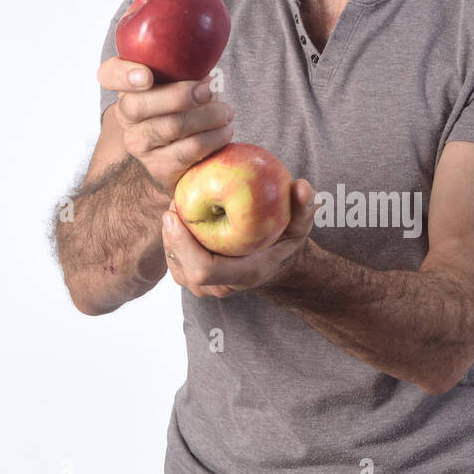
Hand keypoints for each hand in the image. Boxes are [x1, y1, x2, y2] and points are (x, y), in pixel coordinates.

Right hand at [96, 55, 234, 197]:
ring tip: (227, 112)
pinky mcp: (160, 167)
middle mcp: (126, 117)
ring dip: (207, 116)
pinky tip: (225, 131)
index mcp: (127, 88)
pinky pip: (189, 149)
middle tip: (208, 91)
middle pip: (140, 105)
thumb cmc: (183, 108)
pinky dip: (214, 137)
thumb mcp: (178, 82)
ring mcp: (140, 144)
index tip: (147, 76)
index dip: (124, 74)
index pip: (109, 75)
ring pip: (171, 126)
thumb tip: (206, 52)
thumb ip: (182, 66)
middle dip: (180, 95)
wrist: (180, 156)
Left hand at [162, 179, 318, 297]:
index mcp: (244, 274)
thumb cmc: (285, 240)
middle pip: (183, 269)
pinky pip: (176, 261)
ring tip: (175, 204)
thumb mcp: (300, 223)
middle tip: (173, 201)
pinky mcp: (196, 279)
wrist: (275, 261)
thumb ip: (304, 207)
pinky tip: (176, 213)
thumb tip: (303, 186)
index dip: (183, 245)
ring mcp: (207, 287)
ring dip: (170, 236)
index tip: (173, 214)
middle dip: (171, 236)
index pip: (203, 270)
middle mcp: (222, 287)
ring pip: (176, 265)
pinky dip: (173, 239)